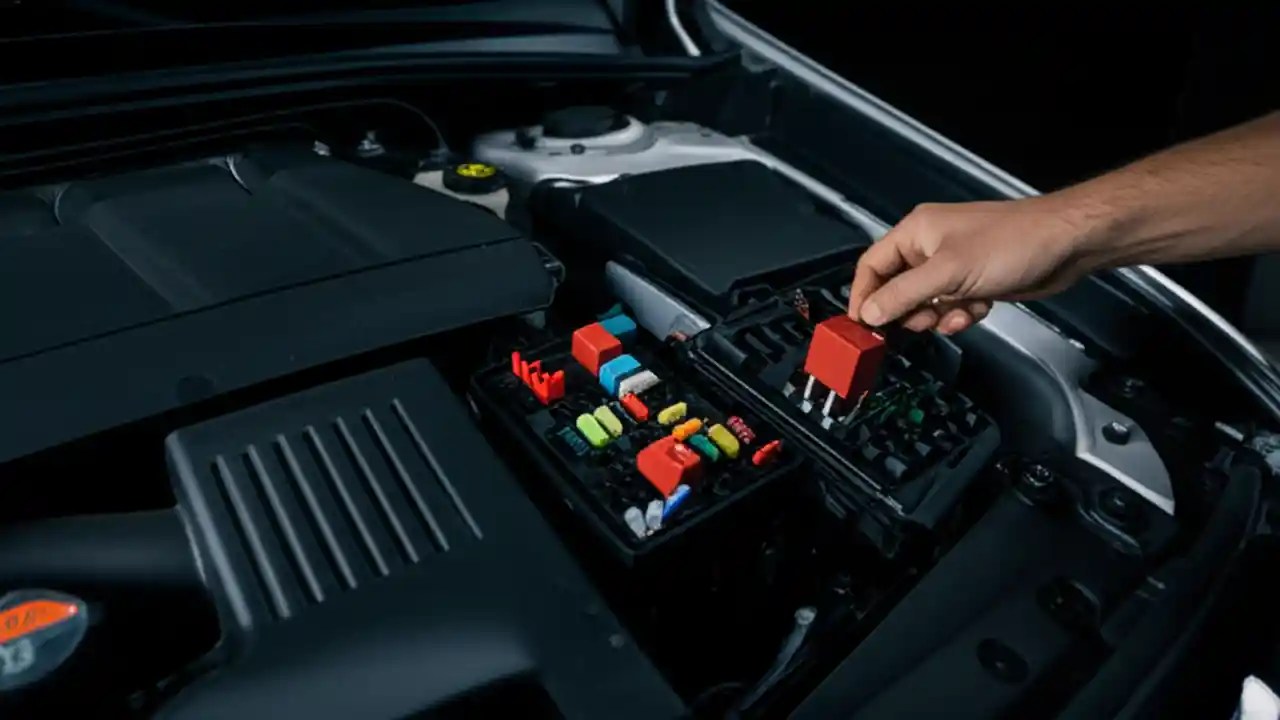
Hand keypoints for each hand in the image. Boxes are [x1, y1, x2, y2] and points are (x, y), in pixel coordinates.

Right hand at [848, 197, 1093, 333]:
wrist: (1064, 245)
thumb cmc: (1008, 245)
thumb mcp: (947, 273)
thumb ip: (903, 295)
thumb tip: (869, 313)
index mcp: (915, 233)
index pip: (872, 266)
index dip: (863, 296)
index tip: (862, 327)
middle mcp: (929, 247)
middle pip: (897, 287)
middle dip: (907, 311)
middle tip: (919, 324)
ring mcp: (953, 265)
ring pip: (925, 301)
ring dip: (936, 316)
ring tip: (954, 316)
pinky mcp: (974, 281)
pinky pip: (951, 306)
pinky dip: (959, 314)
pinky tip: (975, 312)